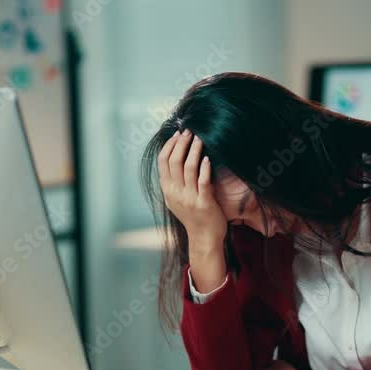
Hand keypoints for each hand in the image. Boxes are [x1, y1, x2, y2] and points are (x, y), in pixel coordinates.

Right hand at [158, 130, 227, 248]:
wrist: (203, 238)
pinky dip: (204, 167)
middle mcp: (175, 193)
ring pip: (188, 168)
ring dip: (194, 150)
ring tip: (200, 138)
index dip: (170, 145)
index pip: (163, 161)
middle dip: (181, 143)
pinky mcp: (203, 203)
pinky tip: (207, 158)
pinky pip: (203, 181)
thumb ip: (172, 183)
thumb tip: (172, 160)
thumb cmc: (193, 216)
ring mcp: (189, 198)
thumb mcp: (176, 200)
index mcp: (168, 190)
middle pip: (174, 161)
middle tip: (189, 132)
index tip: (178, 134)